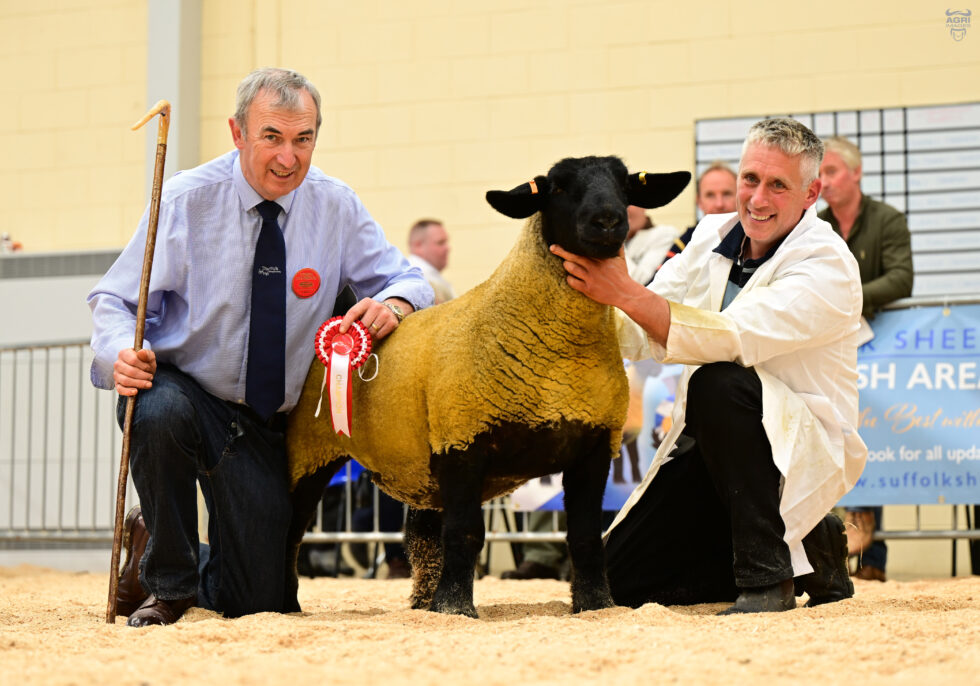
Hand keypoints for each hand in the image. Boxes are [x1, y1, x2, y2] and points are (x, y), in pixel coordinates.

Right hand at [114, 348, 156, 395]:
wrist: (142, 369)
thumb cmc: (145, 361)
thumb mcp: (149, 356)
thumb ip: (147, 354)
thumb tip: (141, 352)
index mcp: (124, 353)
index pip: (133, 360)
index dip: (144, 366)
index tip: (150, 368)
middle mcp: (117, 364)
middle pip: (130, 371)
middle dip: (143, 376)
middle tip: (151, 377)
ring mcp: (116, 374)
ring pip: (125, 381)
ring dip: (139, 383)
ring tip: (148, 384)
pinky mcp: (117, 384)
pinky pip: (120, 389)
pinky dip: (127, 392)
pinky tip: (135, 392)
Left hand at [341, 297, 413, 339]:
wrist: (391, 310)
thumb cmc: (372, 312)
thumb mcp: (363, 310)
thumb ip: (354, 317)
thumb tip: (341, 331)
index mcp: (366, 302)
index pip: (353, 312)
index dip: (346, 322)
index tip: (341, 331)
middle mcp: (377, 306)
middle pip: (363, 324)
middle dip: (358, 331)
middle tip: (356, 334)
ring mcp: (385, 315)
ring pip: (371, 331)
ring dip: (367, 335)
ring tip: (367, 332)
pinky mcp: (392, 323)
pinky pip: (379, 335)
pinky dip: (376, 336)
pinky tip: (376, 332)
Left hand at [550, 244, 670, 345]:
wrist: (625, 293)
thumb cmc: (621, 274)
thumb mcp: (620, 258)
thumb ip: (616, 246)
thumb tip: (616, 235)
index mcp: (601, 257)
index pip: (583, 248)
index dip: (573, 244)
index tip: (565, 239)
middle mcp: (594, 266)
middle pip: (573, 256)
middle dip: (561, 251)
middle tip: (552, 247)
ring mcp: (590, 278)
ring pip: (570, 268)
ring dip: (567, 265)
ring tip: (567, 264)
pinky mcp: (588, 289)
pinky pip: (572, 282)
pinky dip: (569, 278)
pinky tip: (571, 277)